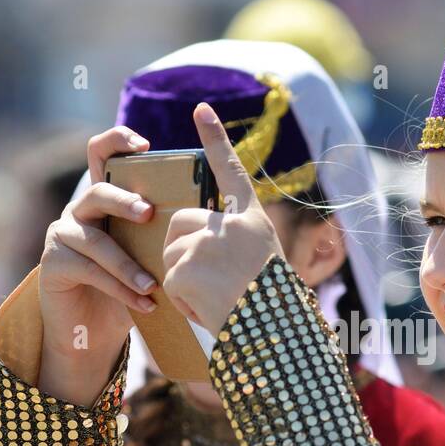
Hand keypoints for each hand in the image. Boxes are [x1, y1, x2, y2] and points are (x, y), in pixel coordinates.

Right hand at [37, 126, 158, 404]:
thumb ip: (163, 232)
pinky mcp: (53, 265)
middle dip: (124, 201)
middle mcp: (79, 211)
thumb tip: (208, 217)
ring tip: (152, 285)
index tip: (145, 144)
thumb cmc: (129, 286)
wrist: (94, 331)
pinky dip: (119, 289)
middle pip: (98, 192)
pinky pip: (89, 271)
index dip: (118, 140)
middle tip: (149, 213)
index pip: (101, 153)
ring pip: (95, 240)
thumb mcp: (148, 255)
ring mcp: (63, 236)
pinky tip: (144, 305)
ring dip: (127, 264)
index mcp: (105, 200)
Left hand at [160, 103, 285, 335]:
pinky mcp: (186, 266)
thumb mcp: (261, 264)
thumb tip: (192, 240)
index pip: (231, 171)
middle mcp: (230, 224)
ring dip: (183, 280)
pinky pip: (169, 281)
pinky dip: (182, 301)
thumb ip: (231, 243)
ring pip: (170, 254)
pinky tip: (208, 310)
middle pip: (180, 223)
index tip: (201, 109)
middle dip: (182, 250)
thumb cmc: (271, 308)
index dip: (216, 139)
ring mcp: (206, 242)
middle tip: (211, 281)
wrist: (275, 337)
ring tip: (217, 299)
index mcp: (252, 220)